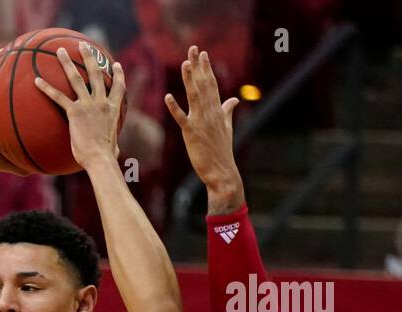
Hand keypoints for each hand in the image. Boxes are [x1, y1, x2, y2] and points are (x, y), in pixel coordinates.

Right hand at [0, 48, 29, 175]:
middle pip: (14, 84)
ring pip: (0, 74)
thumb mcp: (5, 160)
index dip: (35, 93)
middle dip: (25, 71)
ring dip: (10, 60)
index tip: (50, 85)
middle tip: (41, 61)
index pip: (22, 103)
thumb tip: (37, 173)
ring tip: (23, 47)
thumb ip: (20, 165)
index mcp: (5, 116)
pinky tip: (3, 51)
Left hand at [34, 42, 125, 172]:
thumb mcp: (113, 146)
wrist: (99, 158)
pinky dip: (46, 88)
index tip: (116, 65)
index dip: (119, 74)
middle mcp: (102, 102)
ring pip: (76, 78)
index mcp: (113, 109)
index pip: (118, 87)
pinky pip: (58, 97)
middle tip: (83, 45)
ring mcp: (88, 105)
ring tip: (60, 51)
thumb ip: (113, 144)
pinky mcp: (74, 112)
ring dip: (67, 62)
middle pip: (96, 74)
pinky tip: (36, 81)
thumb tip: (115, 153)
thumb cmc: (105, 157)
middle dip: (89, 57)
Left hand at [163, 46, 244, 211]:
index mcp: (218, 110)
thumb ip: (228, 111)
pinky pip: (181, 118)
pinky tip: (167, 96)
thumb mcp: (227, 127)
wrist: (222, 171)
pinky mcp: (191, 133)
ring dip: (189, 80)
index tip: (202, 54)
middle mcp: (210, 112)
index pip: (211, 84)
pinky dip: (174, 107)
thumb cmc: (222, 151)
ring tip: (184, 64)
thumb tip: (234, 99)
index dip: (206, 68)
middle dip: (198, 67)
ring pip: (194, 96)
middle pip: (203, 85)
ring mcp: (201, 122)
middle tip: (193, 49)